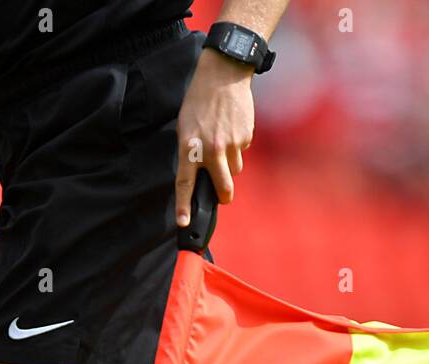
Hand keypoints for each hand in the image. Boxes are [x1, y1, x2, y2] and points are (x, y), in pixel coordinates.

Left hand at [174, 48, 254, 225]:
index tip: (183, 223)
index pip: (184, 183)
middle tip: (223, 195)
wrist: (223, 75)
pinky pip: (242, 151)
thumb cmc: (199, 101)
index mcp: (189, 147)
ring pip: (234, 170)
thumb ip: (190, 153)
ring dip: (230, 163)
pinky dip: (238, 145)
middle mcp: (211, 149)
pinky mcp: (245, 137)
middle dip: (224, 195)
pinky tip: (232, 127)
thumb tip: (200, 176)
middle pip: (223, 188)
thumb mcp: (185, 127)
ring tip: (223, 140)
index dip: (184, 205)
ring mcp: (230, 144)